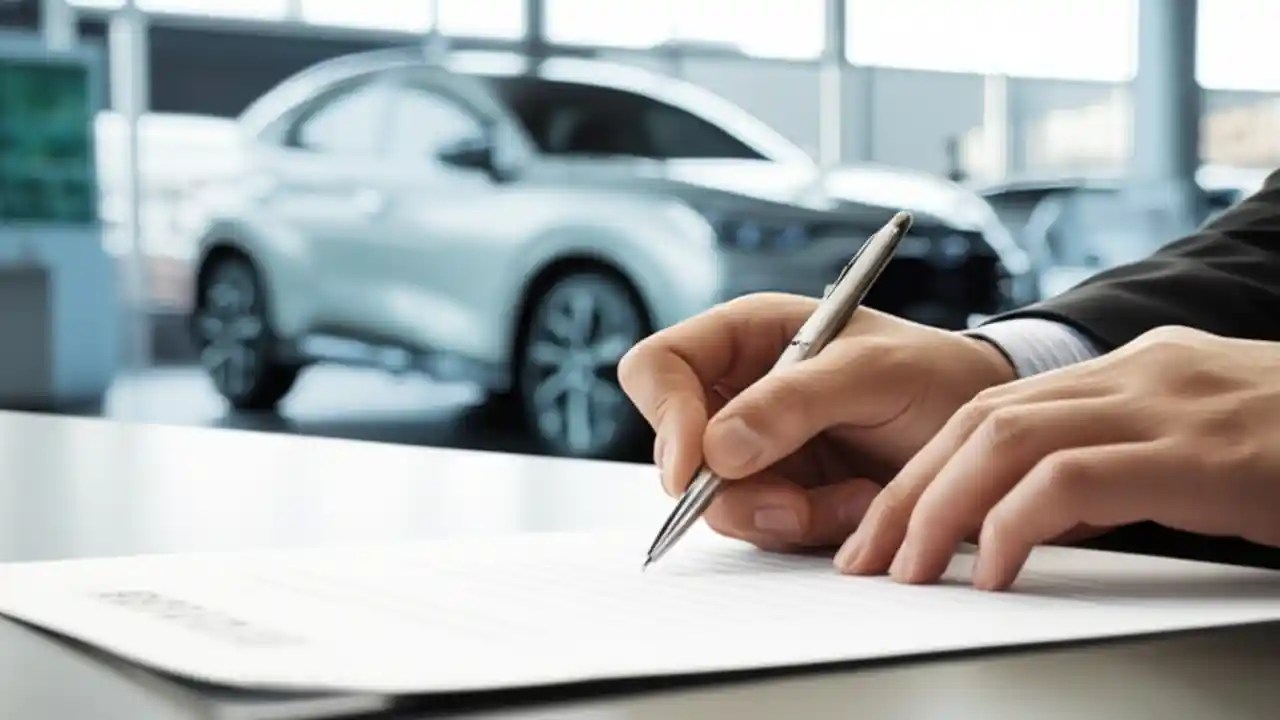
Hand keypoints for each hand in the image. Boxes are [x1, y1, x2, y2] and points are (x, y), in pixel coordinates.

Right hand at [618, 293, 1015, 550]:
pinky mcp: (780, 496)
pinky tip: (857, 505)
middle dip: (735, 488)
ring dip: (785, 514)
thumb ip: (794, 401)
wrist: (986, 432)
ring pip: (720, 502)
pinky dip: (810, 530)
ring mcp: (756, 449)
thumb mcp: (873, 373)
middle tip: (794, 504)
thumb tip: (716, 448)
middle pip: (679, 450)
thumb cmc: (935, 373)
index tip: (696, 465)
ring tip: (855, 497)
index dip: (666, 415)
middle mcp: (739, 392)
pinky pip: (763, 529)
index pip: (660, 368)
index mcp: (747, 335)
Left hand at [838, 326, 1279, 590]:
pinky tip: (989, 571)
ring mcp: (1167, 405)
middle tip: (866, 555)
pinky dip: (1013, 524)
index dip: (927, 467)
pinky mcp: (1199, 452)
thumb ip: (1114, 470)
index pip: (996, 408)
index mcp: (1131, 372)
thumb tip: (1028, 519)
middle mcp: (1137, 374)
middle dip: (909, 490)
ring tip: (904, 569)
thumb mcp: (1196, 454)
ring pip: (1007, 439)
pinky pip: (1071, 480)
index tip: (885, 524)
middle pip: (981, 420)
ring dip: (938, 507)